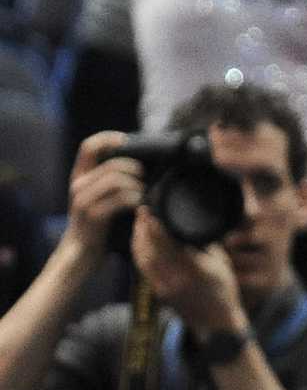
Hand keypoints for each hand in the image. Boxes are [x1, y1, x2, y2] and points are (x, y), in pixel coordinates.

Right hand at [62, 132, 143, 261]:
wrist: (81, 251)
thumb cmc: (97, 222)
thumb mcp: (98, 196)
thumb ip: (109, 180)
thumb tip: (139, 163)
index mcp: (80, 177)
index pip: (89, 146)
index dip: (108, 138)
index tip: (128, 140)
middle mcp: (78, 185)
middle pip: (111, 164)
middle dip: (134, 167)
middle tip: (145, 176)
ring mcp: (83, 201)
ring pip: (116, 180)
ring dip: (137, 185)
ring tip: (144, 193)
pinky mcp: (93, 216)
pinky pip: (119, 200)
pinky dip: (135, 199)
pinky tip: (141, 204)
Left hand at [131, 207, 243, 334]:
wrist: (216, 323)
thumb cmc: (223, 291)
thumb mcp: (220, 263)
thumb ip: (203, 245)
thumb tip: (187, 227)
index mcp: (195, 271)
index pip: (169, 245)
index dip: (156, 228)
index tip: (150, 212)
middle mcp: (176, 279)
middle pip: (150, 250)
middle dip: (143, 229)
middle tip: (142, 211)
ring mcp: (164, 287)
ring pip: (143, 259)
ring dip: (138, 239)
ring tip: (140, 222)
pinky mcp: (158, 292)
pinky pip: (144, 268)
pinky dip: (140, 252)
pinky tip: (141, 241)